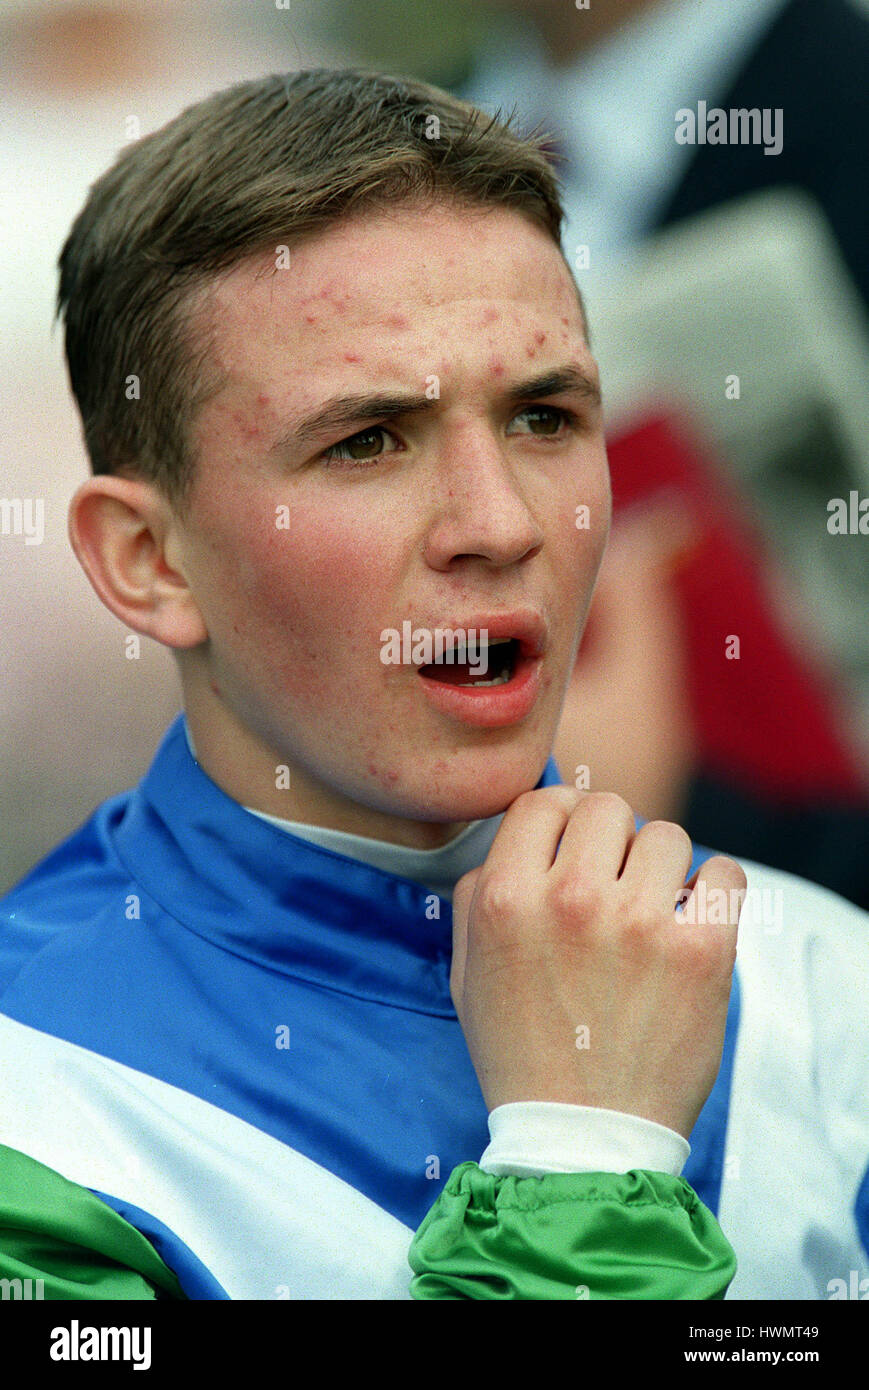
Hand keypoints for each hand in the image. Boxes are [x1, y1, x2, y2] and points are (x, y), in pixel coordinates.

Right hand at [451, 787, 745, 1137]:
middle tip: (614, 881)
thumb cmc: (521, 1054)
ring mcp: (642, 923)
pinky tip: (696, 917)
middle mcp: (573, 899)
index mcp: (509, 900)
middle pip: (608, 807)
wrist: (583, 1138)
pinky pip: (726, 873)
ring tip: (654, 908)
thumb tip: (513, 842)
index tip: (574, 845)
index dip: (560, 817)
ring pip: (666, 835)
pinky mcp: (701, 952)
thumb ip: (476, 898)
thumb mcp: (466, 976)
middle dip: (611, 839)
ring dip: (661, 866)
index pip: (543, 802)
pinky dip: (716, 888)